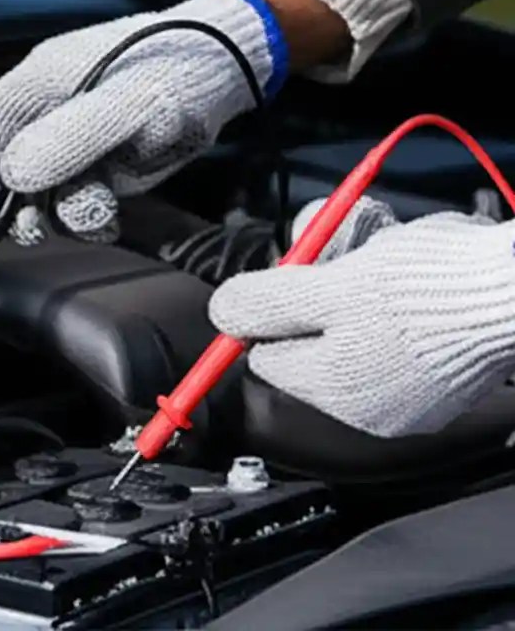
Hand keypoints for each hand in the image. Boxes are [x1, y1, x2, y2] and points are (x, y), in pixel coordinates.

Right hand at [0, 0, 281, 244]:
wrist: (229, 67)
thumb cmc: (177, 70)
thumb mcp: (126, 106)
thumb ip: (71, 138)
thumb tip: (15, 173)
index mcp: (43, 79)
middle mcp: (53, 110)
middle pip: (13, 165)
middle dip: (22, 204)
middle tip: (34, 231)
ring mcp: (79, 138)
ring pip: (48, 189)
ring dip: (65, 214)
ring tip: (99, 216)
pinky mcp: (103, 161)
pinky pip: (80, 197)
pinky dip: (91, 217)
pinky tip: (110, 219)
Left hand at [209, 212, 514, 436]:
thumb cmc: (428, 289)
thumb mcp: (328, 285)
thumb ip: (268, 303)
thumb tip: (222, 314)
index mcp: (331, 390)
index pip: (266, 354)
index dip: (273, 310)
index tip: (296, 276)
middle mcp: (368, 410)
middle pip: (313, 345)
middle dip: (321, 298)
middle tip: (345, 260)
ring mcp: (412, 402)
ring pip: (357, 338)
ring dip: (361, 296)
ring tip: (388, 266)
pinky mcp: (448, 386)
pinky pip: (402, 346)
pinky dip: (402, 314)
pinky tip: (419, 289)